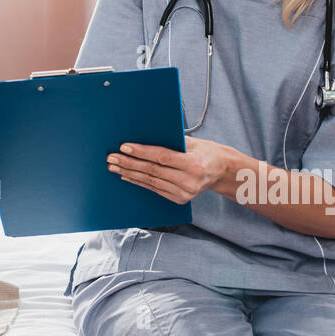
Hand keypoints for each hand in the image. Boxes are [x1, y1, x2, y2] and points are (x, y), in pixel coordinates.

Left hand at [107, 137, 243, 203]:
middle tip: (112, 158)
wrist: (222, 172)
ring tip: (114, 166)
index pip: (162, 157)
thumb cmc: (207, 152)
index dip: (141, 152)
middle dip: (129, 163)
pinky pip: (154, 189)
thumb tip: (144, 136)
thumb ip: (171, 142)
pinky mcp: (179, 199)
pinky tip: (127, 175)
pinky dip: (139, 181)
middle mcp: (189, 182)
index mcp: (194, 165)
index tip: (124, 146)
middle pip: (152, 171)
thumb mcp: (194, 143)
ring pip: (150, 182)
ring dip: (129, 173)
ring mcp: (184, 193)